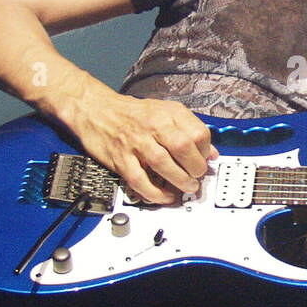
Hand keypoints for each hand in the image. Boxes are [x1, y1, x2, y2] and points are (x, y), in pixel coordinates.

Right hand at [68, 88, 216, 203]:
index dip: (205, 151)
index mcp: (168, 113)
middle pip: (183, 147)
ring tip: (187, 187)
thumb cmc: (133, 113)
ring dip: (180, 180)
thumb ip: (189, 130)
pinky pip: (139, 180)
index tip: (205, 159)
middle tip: (197, 176)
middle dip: (195, 167)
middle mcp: (153, 126)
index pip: (198, 133)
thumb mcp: (165, 112)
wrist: (96, 110)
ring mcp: (136, 143)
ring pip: (163, 164)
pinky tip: (164, 196)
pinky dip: (154, 192)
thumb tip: (211, 153)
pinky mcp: (120, 159)